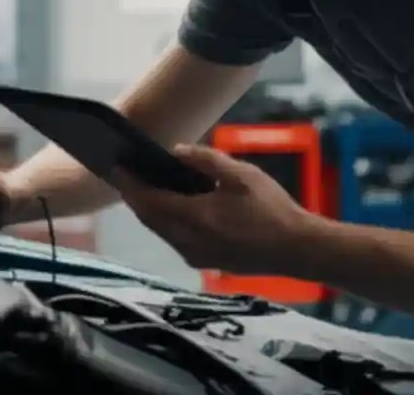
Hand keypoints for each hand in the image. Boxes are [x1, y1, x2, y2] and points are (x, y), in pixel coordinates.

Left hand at [114, 144, 316, 274]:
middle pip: (148, 218)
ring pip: (160, 231)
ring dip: (148, 210)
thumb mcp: (241, 175)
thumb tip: (176, 151)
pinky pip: (174, 240)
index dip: (130, 184)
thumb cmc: (272, 209)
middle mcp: (188, 242)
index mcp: (195, 218)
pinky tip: (170, 207)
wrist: (297, 249)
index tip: (116, 167)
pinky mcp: (205, 262)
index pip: (149, 201)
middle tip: (124, 175)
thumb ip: (206, 160)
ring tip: (143, 187)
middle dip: (134, 197)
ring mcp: (196, 256)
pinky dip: (164, 222)